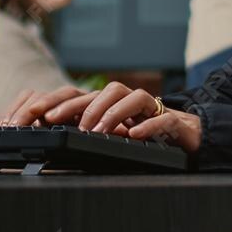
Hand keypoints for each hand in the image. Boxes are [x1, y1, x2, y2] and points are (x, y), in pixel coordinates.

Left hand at [0, 82, 200, 152]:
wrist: (191, 140)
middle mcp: (133, 102)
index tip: (40, 116)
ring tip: (96, 130)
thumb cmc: (150, 138)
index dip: (63, 102)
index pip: (87, 97)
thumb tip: (60, 140)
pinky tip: (135, 135)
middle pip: (105, 91)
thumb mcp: (117, 138)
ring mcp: (154, 109)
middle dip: (78, 105)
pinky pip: (161, 118)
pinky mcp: (174, 122)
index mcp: (117, 106)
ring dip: (111, 112)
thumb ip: (95, 134)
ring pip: (132, 96)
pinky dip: (148, 125)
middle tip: (57, 119)